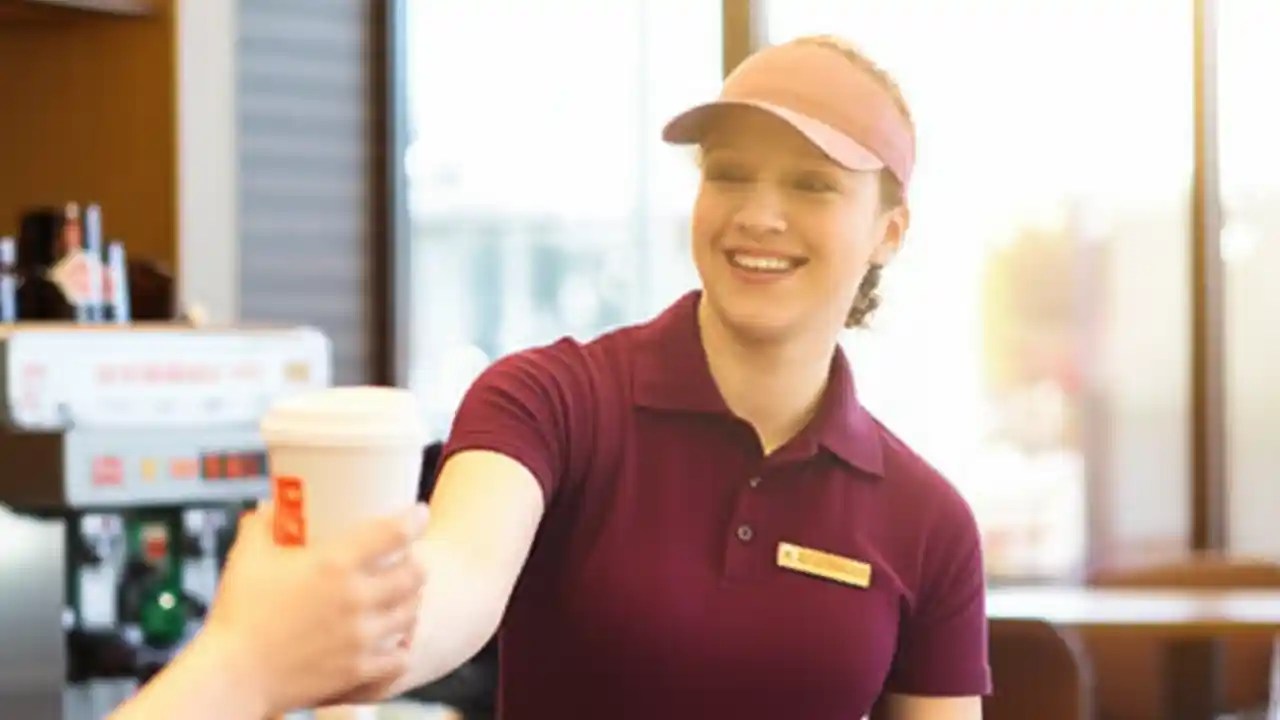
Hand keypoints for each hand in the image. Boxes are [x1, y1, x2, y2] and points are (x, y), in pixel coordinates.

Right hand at [202, 502, 428, 714]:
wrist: (232, 677)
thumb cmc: (237, 615)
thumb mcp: (247, 558)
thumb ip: (260, 525)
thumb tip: (269, 506)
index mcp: (335, 564)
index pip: (395, 534)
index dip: (414, 520)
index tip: (419, 514)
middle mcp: (357, 598)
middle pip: (414, 574)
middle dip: (417, 563)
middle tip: (409, 560)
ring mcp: (361, 637)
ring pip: (411, 613)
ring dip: (412, 601)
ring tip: (404, 597)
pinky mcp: (359, 669)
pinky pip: (400, 657)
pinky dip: (402, 646)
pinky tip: (395, 640)